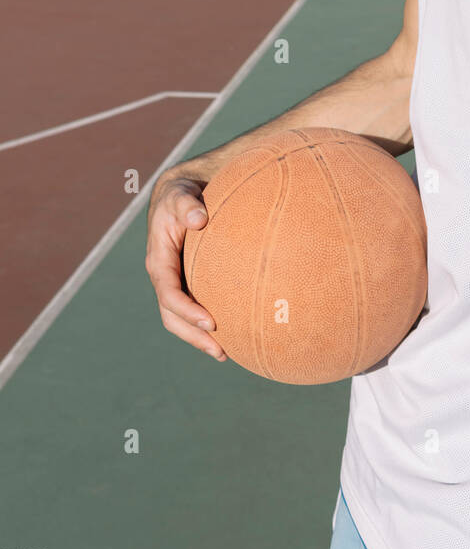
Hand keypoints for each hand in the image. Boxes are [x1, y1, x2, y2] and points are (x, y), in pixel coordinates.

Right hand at [145, 169, 226, 360]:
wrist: (182, 194)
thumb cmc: (182, 195)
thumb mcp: (181, 195)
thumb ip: (188, 205)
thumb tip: (199, 219)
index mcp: (159, 260)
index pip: (169, 293)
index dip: (188, 311)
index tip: (212, 323)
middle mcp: (164, 276)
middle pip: (172, 316)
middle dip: (193, 336)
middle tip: (220, 350)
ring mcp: (174, 282)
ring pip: (181, 319)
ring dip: (199, 338)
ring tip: (225, 354)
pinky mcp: (187, 282)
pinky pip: (193, 308)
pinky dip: (206, 325)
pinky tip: (231, 333)